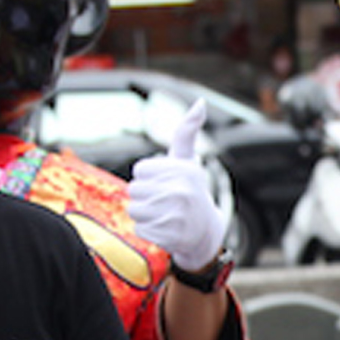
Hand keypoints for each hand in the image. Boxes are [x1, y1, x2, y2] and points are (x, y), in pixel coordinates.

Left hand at [128, 104, 228, 267]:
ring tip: (164, 214)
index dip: (148, 177)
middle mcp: (182, 191)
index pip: (140, 170)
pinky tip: (165, 229)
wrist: (206, 233)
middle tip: (164, 201)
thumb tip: (200, 102)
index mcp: (184, 170)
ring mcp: (176, 215)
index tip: (165, 183)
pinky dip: (148, 230)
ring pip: (134, 209)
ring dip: (144, 214)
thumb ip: (187, 132)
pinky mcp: (169, 236)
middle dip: (145, 196)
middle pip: (134, 190)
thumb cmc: (191, 190)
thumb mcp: (188, 160)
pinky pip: (139, 228)